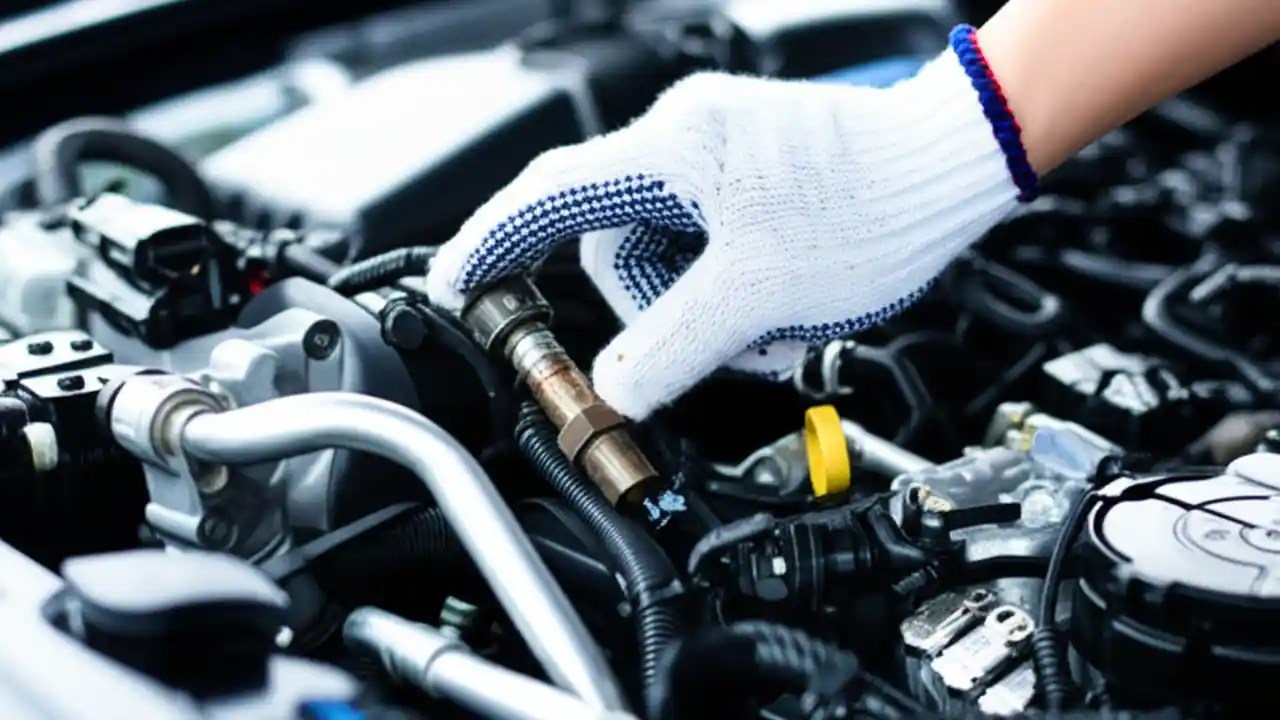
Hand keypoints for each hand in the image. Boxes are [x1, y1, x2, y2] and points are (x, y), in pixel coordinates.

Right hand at [427, 51, 1018, 419]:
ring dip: (708, 315)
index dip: (491, 243)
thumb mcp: (758, 295)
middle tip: (713, 351)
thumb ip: (671, 347)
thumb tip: (614, 389)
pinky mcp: (756, 184)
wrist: (956, 168)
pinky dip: (736, 298)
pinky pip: (713, 251)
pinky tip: (784, 316)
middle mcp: (688, 145)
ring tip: (772, 335)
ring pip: (671, 261)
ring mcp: (723, 163)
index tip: (455, 282)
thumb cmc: (875, 204)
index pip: (548, 196)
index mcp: (672, 152)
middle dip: (659, 315)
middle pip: (619, 250)